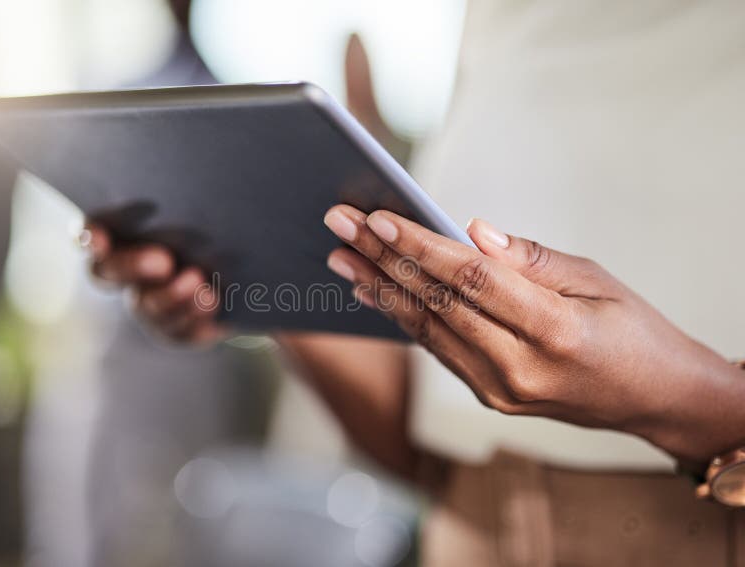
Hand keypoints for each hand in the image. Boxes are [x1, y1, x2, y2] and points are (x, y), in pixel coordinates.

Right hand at [82, 39, 395, 344]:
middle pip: (111, 264)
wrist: (349, 272)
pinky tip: (215, 310)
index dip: (94, 224)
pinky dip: (190, 321)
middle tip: (162, 256)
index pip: (108, 215)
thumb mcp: (339, 153)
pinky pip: (180, 330)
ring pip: (145, 303)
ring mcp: (176, 289)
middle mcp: (159, 247)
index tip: (97, 226)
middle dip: (126, 262)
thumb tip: (356, 40)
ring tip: (199, 283)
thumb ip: (346, 102)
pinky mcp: (204, 320)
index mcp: (168, 205)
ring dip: (164, 296)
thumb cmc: (328, 198)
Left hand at [323, 205, 744, 462]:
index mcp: (554, 331)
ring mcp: (499, 390)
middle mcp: (519, 369)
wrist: (655, 400)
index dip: (421, 246)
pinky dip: (402, 317)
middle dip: (382, 259)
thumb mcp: (596, 280)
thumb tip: (470, 231)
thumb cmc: (633, 331)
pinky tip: (375, 291)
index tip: (378, 217)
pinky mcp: (488, 397)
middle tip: (339, 225)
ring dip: (379, 288)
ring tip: (341, 256)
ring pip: (426, 330)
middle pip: (436, 303)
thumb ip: (529, 259)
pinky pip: (437, 349)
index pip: (471, 280)